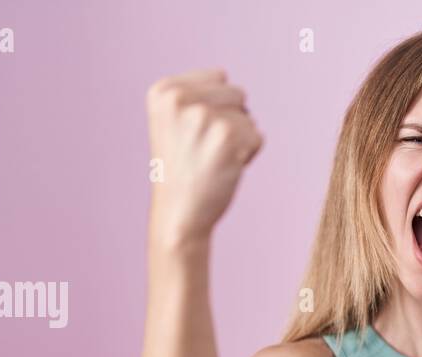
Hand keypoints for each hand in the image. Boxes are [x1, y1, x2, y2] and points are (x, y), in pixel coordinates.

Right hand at [145, 67, 262, 246]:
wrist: (179, 215)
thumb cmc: (183, 170)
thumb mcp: (173, 122)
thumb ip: (195, 93)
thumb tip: (224, 75)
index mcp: (163, 91)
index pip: (218, 78)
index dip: (215, 108)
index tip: (193, 134)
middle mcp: (180, 99)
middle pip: (236, 93)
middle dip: (231, 121)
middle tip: (206, 149)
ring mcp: (203, 116)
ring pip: (248, 116)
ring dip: (240, 140)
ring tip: (214, 159)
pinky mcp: (228, 137)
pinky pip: (258, 137)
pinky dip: (249, 155)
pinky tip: (226, 168)